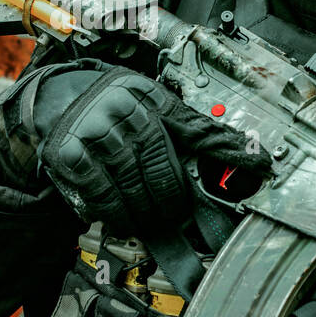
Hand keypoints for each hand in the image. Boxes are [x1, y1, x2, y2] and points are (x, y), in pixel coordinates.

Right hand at [24, 60, 272, 236]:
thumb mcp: (148, 104)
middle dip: (172, 196)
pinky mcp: (70, 154)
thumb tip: (238, 153)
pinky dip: (115, 212)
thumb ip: (186, 128)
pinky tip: (123, 218)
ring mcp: (95, 131)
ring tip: (152, 221)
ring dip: (145, 211)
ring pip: (132, 183)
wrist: (54, 99)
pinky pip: (102, 193)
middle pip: (161, 161)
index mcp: (150, 95)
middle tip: (178, 215)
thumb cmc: (110, 107)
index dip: (228, 146)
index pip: (196, 124)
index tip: (261, 165)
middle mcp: (123, 108)